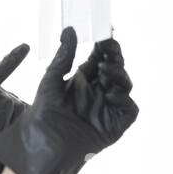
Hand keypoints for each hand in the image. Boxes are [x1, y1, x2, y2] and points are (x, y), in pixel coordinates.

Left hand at [0, 27, 137, 173]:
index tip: (105, 31)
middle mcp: (100, 92)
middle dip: (114, 56)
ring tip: (103, 69)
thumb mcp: (51, 80)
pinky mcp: (116, 125)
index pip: (100, 57)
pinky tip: (109, 92)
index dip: (105, 45)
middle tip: (108, 46)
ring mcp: (109, 108)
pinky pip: (129, 108)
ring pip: (125, 84)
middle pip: (115, 68)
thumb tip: (70, 29)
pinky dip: (123, 97)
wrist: (43, 144)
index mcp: (85, 80)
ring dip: (118, 73)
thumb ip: (64, 56)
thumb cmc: (43, 113)